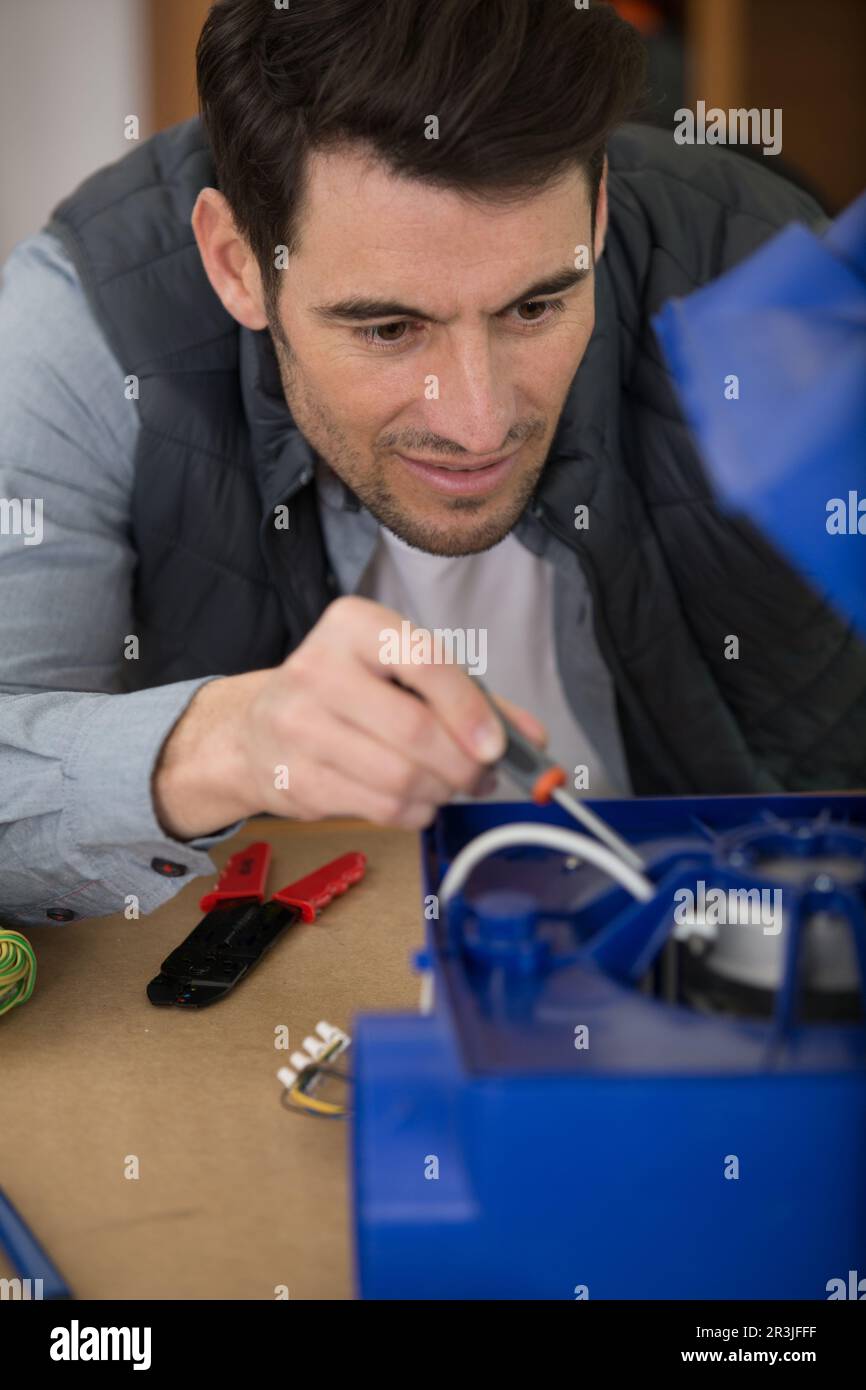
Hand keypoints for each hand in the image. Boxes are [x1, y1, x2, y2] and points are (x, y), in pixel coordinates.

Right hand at [152, 596, 546, 838]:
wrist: (253, 729)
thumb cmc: (345, 694)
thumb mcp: (401, 673)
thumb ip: (471, 698)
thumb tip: (531, 738)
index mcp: (353, 625)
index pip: (426, 662)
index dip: (470, 711)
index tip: (496, 745)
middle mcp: (318, 668)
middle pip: (415, 730)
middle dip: (464, 764)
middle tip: (483, 775)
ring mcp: (299, 726)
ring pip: (400, 777)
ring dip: (442, 792)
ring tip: (450, 786)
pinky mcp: (295, 779)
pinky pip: (379, 808)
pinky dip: (415, 812)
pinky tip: (417, 800)